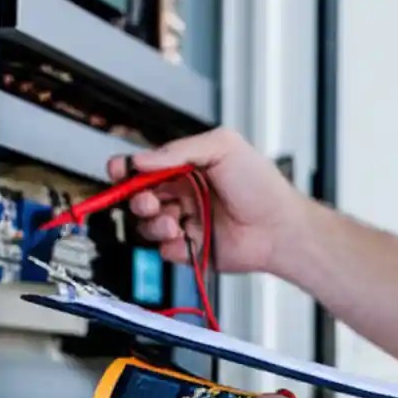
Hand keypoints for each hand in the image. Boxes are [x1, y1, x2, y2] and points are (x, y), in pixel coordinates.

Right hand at [106, 127, 308, 273]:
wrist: (279, 226)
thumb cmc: (261, 185)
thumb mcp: (224, 147)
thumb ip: (180, 150)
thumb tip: (142, 158)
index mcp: (188, 167)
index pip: (145, 166)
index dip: (126, 169)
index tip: (118, 171)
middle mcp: (183, 194)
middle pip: (139, 196)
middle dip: (137, 198)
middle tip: (149, 200)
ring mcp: (186, 221)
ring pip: (147, 224)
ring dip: (154, 223)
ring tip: (174, 221)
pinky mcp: (190, 248)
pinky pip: (164, 249)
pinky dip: (170, 245)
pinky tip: (188, 237)